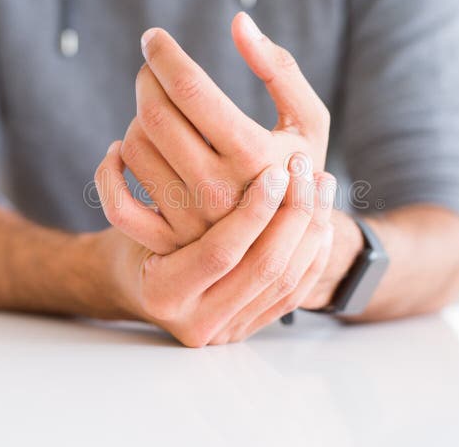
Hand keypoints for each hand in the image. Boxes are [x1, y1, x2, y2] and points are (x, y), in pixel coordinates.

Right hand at [97, 149, 335, 346]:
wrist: (136, 285)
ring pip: (287, 284)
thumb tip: (202, 129)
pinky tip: (324, 221)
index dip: (253, 212)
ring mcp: (226, 330)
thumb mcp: (134, 211)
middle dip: (294, 216)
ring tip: (322, 184)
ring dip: (311, 229)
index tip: (277, 171)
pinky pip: (294, 295)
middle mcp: (196, 322)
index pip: (220, 253)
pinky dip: (314, 256)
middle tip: (307, 169)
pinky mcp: (248, 329)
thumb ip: (165, 183)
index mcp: (164, 291)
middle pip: (264, 270)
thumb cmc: (134, 237)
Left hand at [106, 12, 330, 252]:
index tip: (152, 38)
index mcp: (255, 154)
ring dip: (137, 118)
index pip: (191, 87)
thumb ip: (281, 69)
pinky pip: (117, 204)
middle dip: (147, 79)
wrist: (289, 241)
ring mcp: (192, 220)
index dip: (164, 54)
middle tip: (152, 71)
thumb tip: (239, 21)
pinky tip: (119, 151)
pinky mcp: (169, 242)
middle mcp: (221, 189)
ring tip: (156, 114)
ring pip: (134, 148)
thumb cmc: (297, 168)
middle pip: (155, 115)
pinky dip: (108, 170)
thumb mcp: (308, 120)